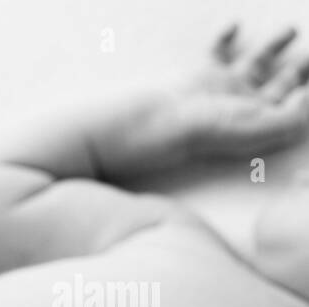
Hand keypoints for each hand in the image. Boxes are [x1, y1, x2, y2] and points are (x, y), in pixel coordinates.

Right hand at [176, 24, 308, 156]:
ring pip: (257, 62)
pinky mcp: (204, 73)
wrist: (164, 121)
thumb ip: (294, 114)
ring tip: (291, 29)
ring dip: (275, 45)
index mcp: (261, 120)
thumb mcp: (263, 126)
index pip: (296, 103)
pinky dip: (226, 37)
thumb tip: (306, 94)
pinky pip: (218, 51)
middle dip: (301, 68)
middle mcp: (246, 104)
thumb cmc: (210, 129)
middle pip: (281, 83)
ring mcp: (225, 87)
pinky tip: (234, 25)